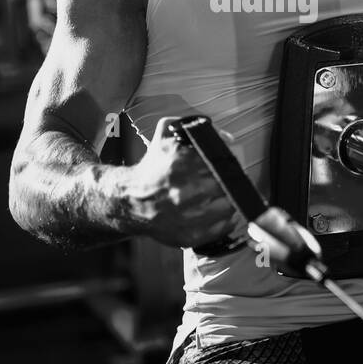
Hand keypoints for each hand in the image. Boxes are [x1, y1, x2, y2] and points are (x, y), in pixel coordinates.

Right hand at [120, 117, 246, 249]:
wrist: (131, 200)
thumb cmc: (153, 168)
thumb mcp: (166, 135)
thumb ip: (194, 127)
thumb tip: (224, 137)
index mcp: (182, 164)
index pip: (224, 162)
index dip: (230, 162)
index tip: (229, 163)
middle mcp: (186, 192)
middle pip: (228, 185)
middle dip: (230, 180)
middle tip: (225, 179)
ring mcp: (189, 217)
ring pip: (229, 207)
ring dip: (228, 199)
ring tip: (219, 195)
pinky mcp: (191, 236)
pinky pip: (223, 227)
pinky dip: (225, 219)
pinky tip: (216, 211)